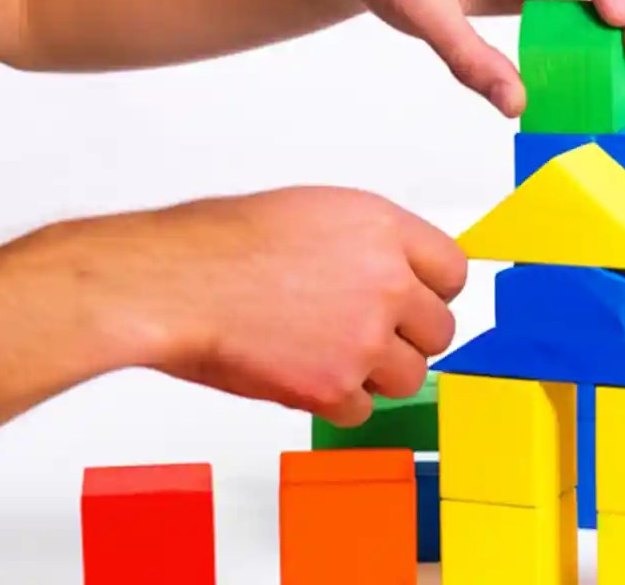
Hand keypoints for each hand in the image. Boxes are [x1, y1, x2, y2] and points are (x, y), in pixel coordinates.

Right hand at [52, 186, 466, 425]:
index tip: (418, 302)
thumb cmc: (219, 244)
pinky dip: (336, 402)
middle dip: (408, 338)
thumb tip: (396, 271)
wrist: (171, 283)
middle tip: (370, 336)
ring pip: (410, 376)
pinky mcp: (336, 386)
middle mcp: (386, 282)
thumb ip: (366, 245)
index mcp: (382, 229)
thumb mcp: (312, 214)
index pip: (453, 271)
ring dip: (376, 374)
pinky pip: (363, 410)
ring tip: (330, 355)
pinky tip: (301, 373)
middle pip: (441, 330)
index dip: (432, 291)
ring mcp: (365, 338)